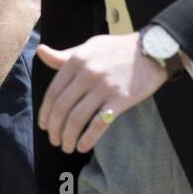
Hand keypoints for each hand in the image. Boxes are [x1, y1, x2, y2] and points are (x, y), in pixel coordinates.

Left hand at [36, 32, 167, 152]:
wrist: (152, 50)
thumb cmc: (117, 49)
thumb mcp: (88, 47)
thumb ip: (64, 56)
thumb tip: (40, 52)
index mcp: (76, 60)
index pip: (53, 92)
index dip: (45, 113)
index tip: (44, 125)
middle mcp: (87, 73)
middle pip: (62, 108)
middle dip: (54, 129)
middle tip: (54, 139)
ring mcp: (104, 87)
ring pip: (77, 118)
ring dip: (68, 137)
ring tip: (67, 146)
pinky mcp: (120, 99)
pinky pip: (99, 123)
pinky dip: (88, 138)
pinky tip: (82, 146)